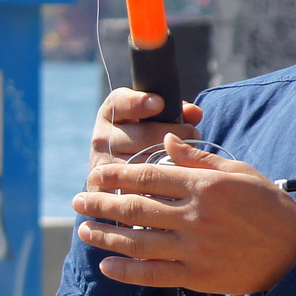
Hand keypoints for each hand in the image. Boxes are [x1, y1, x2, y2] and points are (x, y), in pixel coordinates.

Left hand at [73, 133, 295, 295]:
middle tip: (77, 199)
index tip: (98, 173)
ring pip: (137, 241)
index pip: (150, 176)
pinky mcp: (196, 276)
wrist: (294, 253)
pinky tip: (108, 265)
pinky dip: (127, 271)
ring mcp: (194, 248)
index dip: (118, 174)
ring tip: (84, 230)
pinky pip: (153, 274)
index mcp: (205, 186)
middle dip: (101, 202)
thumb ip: (200, 159)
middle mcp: (195, 216)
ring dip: (106, 235)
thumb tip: (168, 139)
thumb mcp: (240, 172)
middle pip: (135, 207)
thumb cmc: (270, 207)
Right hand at [88, 88, 202, 186]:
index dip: (138, 103)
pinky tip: (176, 182)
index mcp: (110, 115)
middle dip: (173, 133)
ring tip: (189, 158)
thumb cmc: (146, 143)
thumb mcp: (154, 121)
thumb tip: (193, 112)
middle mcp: (102, 139)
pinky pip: (143, 189)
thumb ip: (174, 113)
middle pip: (143, 135)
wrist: (118, 182)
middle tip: (193, 134)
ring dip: (172, 159)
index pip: (119, 103)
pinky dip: (162, 184)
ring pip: (146, 163)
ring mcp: (104, 167)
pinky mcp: (110, 192)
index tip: (159, 103)